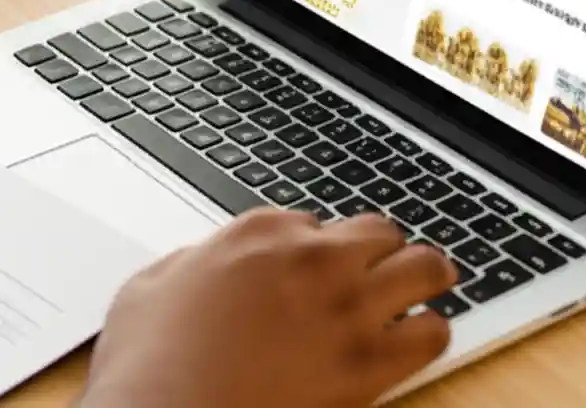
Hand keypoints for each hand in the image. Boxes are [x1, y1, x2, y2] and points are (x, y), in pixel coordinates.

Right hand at [81, 209, 455, 407]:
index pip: (313, 222)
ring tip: (414, 298)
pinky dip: (429, 334)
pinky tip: (408, 345)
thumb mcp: (150, 285)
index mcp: (258, 233)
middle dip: (377, 253)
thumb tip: (207, 266)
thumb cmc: (150, 362)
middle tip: (373, 275)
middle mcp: (311, 259)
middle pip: (379, 232)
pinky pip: (435, 333)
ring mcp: (347, 308)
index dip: (312, 249)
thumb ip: (193, 262)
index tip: (306, 272)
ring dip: (419, 281)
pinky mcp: (372, 363)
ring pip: (426, 268)